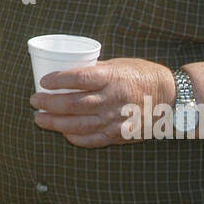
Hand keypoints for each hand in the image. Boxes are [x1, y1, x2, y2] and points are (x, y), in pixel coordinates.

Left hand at [30, 57, 175, 148]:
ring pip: (78, 124)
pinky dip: (75, 137)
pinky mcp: (119, 134)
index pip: (78, 78)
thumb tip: (66, 75)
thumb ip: (94, 71)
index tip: (43, 81)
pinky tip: (63, 132)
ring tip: (39, 119)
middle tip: (34, 101)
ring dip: (55, 123)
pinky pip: (92, 139)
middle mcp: (113, 99)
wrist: (169, 97)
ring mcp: (116, 119)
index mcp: (112, 77)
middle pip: (73, 103)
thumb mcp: (118, 64)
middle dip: (49, 103)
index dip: (58, 80)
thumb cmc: (140, 75)